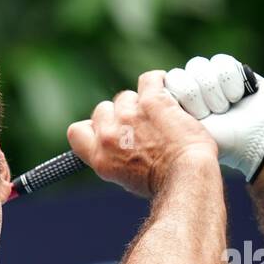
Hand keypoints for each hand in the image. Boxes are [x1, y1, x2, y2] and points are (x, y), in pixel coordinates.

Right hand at [67, 70, 218, 198]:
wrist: (187, 176)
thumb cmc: (164, 184)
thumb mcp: (127, 181)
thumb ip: (116, 160)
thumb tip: (121, 150)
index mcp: (100, 158)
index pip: (77, 131)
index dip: (93, 127)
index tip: (108, 129)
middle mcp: (109, 136)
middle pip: (103, 109)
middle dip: (119, 115)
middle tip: (141, 125)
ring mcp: (129, 116)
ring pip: (127, 96)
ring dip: (140, 102)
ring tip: (159, 114)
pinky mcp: (152, 101)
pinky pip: (149, 79)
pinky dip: (158, 82)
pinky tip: (167, 89)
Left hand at [164, 54, 263, 182]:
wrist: (257, 140)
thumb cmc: (219, 142)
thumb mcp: (182, 133)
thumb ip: (160, 113)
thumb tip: (147, 90)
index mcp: (171, 107)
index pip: (162, 86)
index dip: (180, 101)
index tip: (191, 120)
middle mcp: (188, 91)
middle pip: (179, 75)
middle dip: (196, 99)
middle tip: (210, 116)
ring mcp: (208, 80)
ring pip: (198, 66)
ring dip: (214, 92)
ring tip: (225, 109)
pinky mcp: (229, 69)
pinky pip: (220, 62)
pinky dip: (232, 82)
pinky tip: (239, 97)